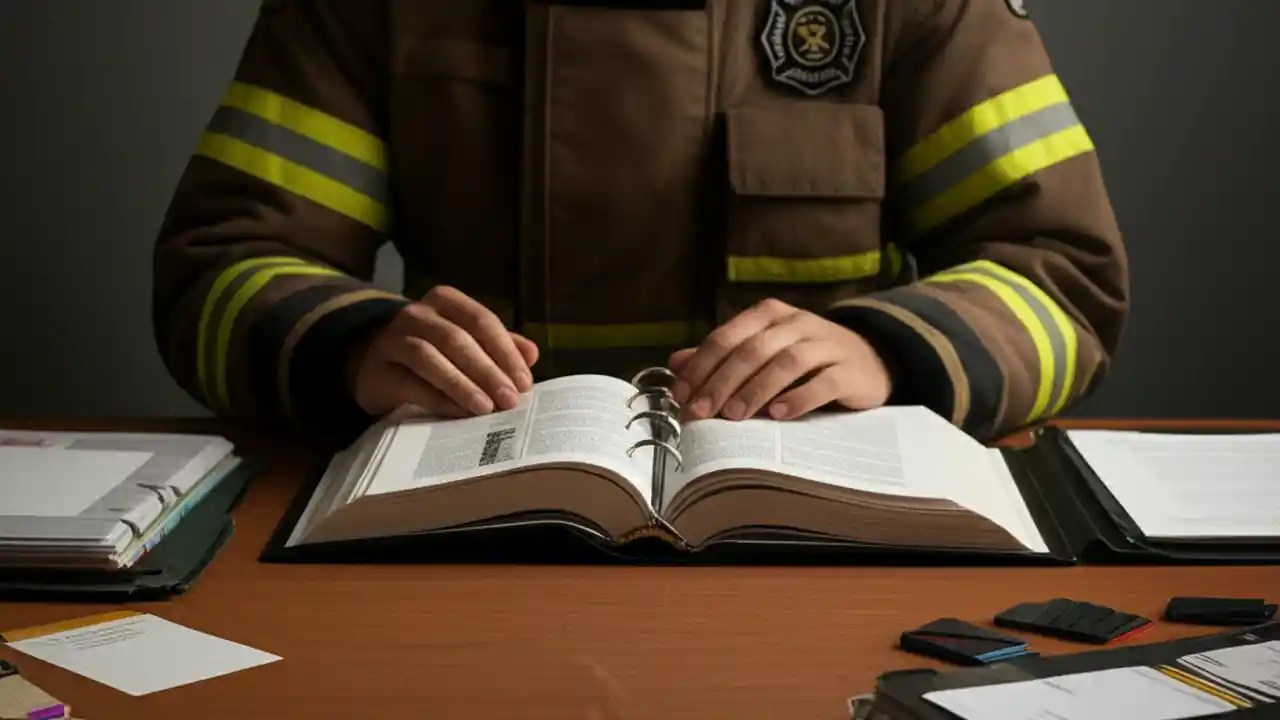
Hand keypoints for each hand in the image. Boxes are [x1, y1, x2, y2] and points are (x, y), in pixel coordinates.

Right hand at [346, 286, 537, 417]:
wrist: (376, 366)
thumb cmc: (433, 353)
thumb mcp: (466, 343)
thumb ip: (498, 346)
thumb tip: (531, 356)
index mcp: (445, 300)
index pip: (482, 320)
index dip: (505, 351)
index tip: (524, 382)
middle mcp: (417, 313)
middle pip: (458, 339)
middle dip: (488, 371)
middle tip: (510, 400)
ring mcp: (393, 338)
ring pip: (430, 357)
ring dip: (463, 384)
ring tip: (486, 408)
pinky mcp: (378, 369)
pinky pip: (410, 383)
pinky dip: (438, 398)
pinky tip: (459, 412)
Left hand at [669, 299, 890, 421]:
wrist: (870, 361)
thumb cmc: (806, 361)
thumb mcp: (763, 353)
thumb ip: (721, 357)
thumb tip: (676, 364)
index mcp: (769, 315)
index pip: (727, 336)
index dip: (701, 366)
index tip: (682, 396)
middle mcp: (797, 323)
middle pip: (753, 350)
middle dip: (722, 382)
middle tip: (702, 412)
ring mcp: (827, 344)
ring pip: (787, 362)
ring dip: (757, 390)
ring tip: (735, 416)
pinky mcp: (850, 370)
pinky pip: (824, 382)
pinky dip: (799, 398)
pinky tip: (779, 415)